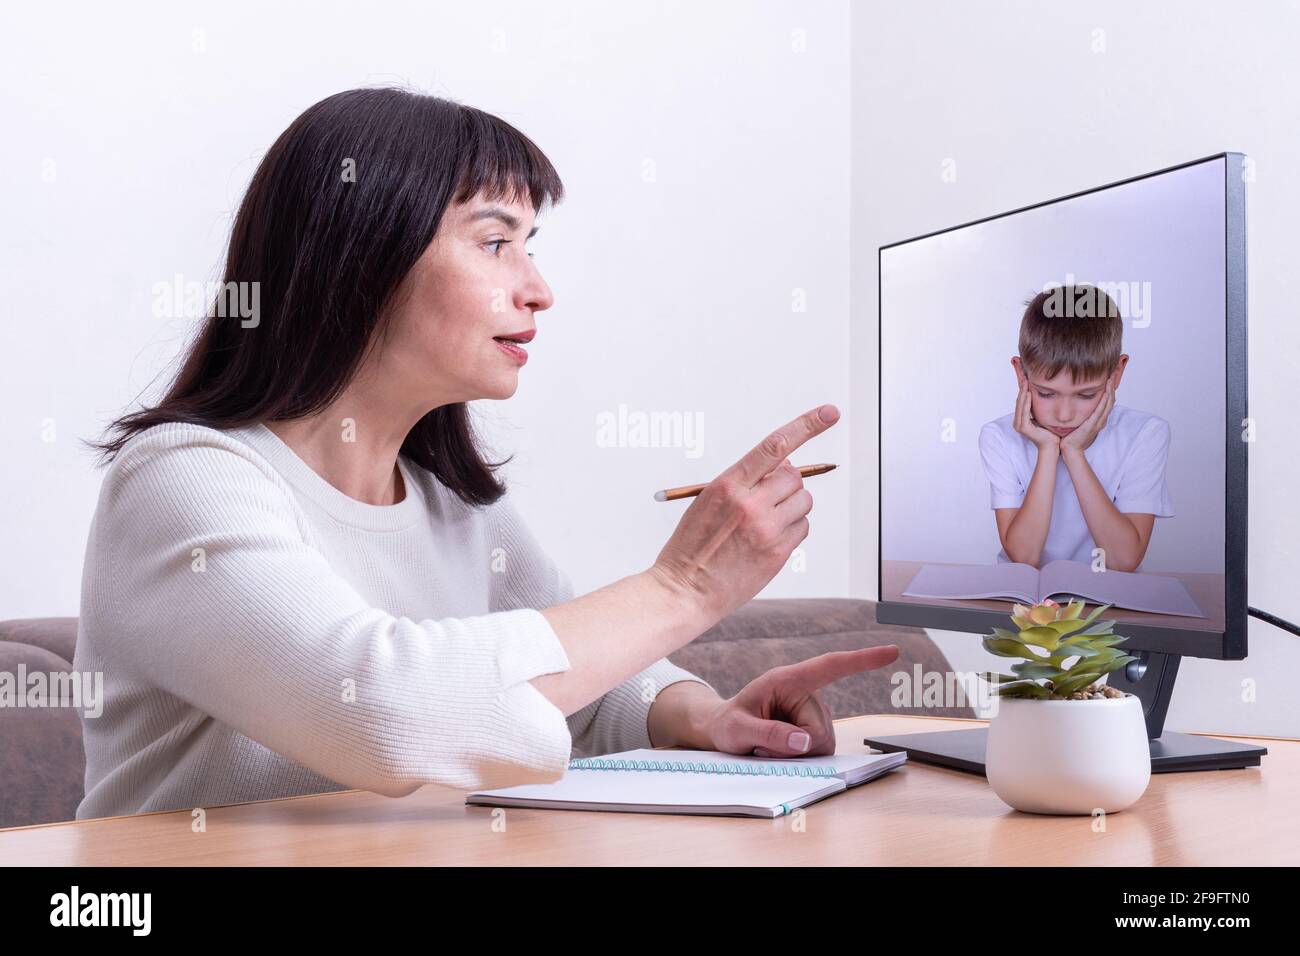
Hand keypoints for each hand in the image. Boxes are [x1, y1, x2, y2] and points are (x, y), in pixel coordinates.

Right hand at [650, 406, 838, 624]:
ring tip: (765, 522)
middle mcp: (751, 503)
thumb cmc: (693, 545)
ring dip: (792, 507)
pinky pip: (803, 528)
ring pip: (804, 501)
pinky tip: (768, 540)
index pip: (775, 446)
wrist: (685, 590)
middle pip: (795, 476)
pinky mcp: (778, 552)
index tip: (829, 413)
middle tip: (769, 498)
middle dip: (788, 483)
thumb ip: (744, 482)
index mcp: (728, 485)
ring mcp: (767, 529)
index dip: (806, 425)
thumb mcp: (708, 502)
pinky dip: (792, 529)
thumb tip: (786, 468)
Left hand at [701, 646, 901, 756]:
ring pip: (821, 744)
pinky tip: (779, 748)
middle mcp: (807, 694)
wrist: (725, 730)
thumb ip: (768, 734)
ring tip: (767, 743)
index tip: (892, 652)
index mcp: (789, 680)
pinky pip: (818, 751)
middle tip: (761, 743)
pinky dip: (799, 757)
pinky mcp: (816, 730)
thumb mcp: (737, 729)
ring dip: (794, 753)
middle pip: (819, 731)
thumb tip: (805, 740)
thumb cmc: (728, 723)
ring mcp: (814, 714)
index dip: (862, 660)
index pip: (831, 666)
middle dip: (793, 746)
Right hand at [1014, 376, 1059, 453]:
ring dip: (1023, 392)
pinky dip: (1026, 402)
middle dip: (1022, 388)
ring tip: (1026, 381)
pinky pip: (1024, 411)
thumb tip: (1046, 396)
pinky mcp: (1023, 427)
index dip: (1023, 390)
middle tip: (1024, 375)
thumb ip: (1041, 409)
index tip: (1026, 378)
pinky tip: (1029, 393)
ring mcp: (1019, 425)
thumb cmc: (1050, 434)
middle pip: (1019, 401)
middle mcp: (1018, 422)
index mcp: (1022, 419)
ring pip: (1020, 404)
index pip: (1022, 401)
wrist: (1052, 447)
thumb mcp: (1044, 418)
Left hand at [1059, 381, 1114, 454]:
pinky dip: (1104, 401)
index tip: (1108, 377)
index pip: (1107, 401)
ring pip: (1108, 404)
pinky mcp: (1092, 425)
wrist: (1069, 449)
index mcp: (1098, 418)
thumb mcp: (1078, 421)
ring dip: (1110, 390)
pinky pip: (1100, 411)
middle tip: (1113, 373)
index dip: (1109, 389)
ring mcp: (1098, 423)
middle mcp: (1100, 420)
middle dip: (1112, 386)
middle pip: (1110, 400)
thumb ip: (1079, 412)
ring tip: (1110, 378)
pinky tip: (1106, 392)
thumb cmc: (1071, 436)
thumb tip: (1074, 400)